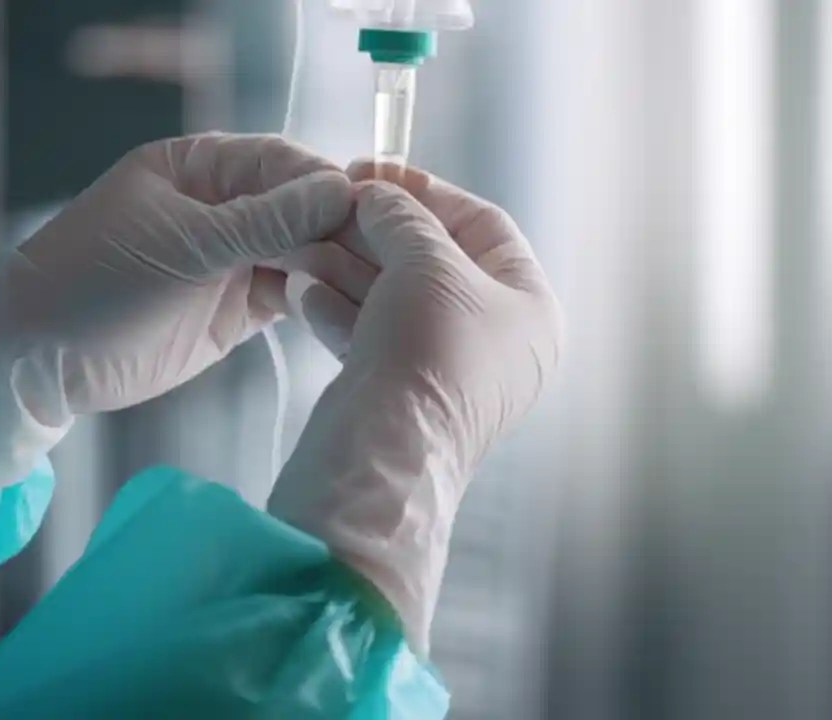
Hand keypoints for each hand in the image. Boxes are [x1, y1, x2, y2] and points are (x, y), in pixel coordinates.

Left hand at [0, 134, 351, 489]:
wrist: (36, 362)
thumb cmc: (89, 284)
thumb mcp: (180, 245)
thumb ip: (262, 220)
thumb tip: (340, 192)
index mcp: (200, 168)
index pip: (283, 163)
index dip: (327, 185)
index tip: (366, 211)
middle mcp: (224, 207)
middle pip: (303, 209)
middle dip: (340, 231)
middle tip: (385, 260)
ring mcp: (233, 259)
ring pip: (306, 253)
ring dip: (337, 269)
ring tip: (376, 293)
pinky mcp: (240, 309)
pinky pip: (296, 295)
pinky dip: (321, 303)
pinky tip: (348, 312)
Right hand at [268, 164, 562, 651]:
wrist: (386, 457)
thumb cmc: (429, 354)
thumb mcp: (426, 263)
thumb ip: (402, 216)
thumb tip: (376, 190)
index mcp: (530, 308)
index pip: (484, 225)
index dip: (429, 192)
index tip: (374, 171)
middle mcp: (497, 340)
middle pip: (434, 260)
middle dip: (377, 231)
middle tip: (330, 203)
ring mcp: (448, 370)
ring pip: (395, 298)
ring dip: (346, 265)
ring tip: (303, 242)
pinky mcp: (401, 394)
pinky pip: (371, 335)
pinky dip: (337, 308)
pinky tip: (301, 288)